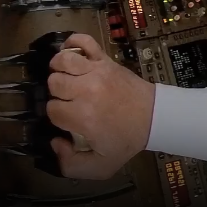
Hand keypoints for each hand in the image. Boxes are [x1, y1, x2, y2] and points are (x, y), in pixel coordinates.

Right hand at [47, 33, 154, 179]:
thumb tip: (55, 142)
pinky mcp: (104, 59)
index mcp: (84, 117)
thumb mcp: (100, 167)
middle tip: (68, 101)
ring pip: (62, 60)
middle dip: (56, 94)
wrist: (153, 117)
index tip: (67, 120)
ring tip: (64, 78)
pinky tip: (70, 53)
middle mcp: (86, 90)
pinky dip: (73, 42)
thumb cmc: (125, 140)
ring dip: (57, 69)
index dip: (56, 116)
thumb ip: (71, 164)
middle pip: (53, 83)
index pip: (52, 110)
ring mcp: (95, 71)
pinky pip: (83, 40)